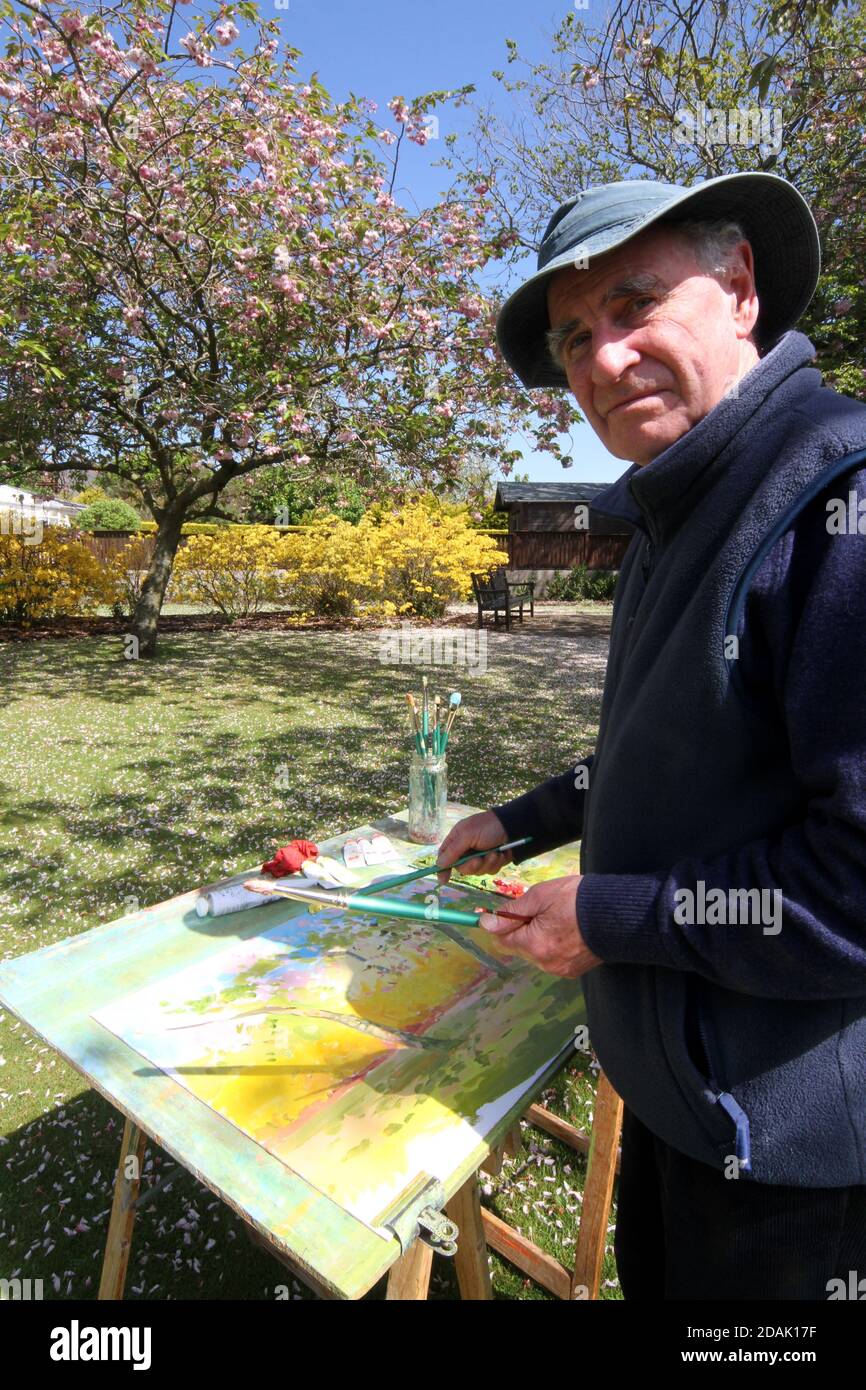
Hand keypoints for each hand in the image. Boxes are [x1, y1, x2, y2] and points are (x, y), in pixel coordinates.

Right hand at [436, 810, 511, 885]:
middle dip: (472, 866)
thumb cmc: (488, 826)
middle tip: (479, 859)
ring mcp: (479, 856)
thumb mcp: (468, 835)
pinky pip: (490, 870)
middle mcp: (466, 850)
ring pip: (477, 871)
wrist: (513, 826)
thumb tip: (439, 864)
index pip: (444, 857)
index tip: (443, 880)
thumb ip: (453, 850)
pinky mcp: (491, 861)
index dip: (443, 868)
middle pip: (462, 868)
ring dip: (487, 863)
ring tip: (495, 853)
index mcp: (457, 840)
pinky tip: (501, 854)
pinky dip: (496, 863)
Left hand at [475, 875, 602, 978]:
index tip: (508, 911)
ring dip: (539, 937)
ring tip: (558, 919)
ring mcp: (561, 969)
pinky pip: (553, 958)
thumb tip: (486, 923)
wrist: (618, 914)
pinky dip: (554, 945)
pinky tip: (568, 930)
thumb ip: (512, 911)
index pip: (502, 940)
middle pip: (519, 947)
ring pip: (536, 953)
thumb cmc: (577, 899)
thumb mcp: (540, 896)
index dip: (502, 924)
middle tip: (540, 910)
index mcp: (533, 945)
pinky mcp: (574, 970)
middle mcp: (544, 963)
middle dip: (523, 929)